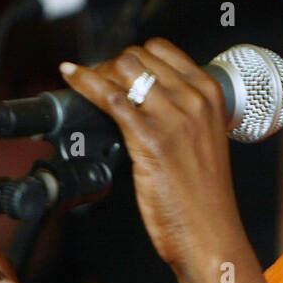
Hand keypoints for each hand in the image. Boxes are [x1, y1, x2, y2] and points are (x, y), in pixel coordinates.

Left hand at [58, 38, 243, 274]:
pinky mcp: (150, 138)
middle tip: (99, 86)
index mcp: (211, 94)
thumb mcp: (204, 140)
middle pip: (138, 56)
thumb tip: (144, 97)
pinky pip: (110, 97)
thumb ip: (183, 113)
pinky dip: (85, 83)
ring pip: (123, 69)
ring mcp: (173, 118)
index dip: (134, 58)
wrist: (209, 233)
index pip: (162, 50)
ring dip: (97, 73)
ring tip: (85, 87)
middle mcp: (194, 100)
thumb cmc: (205, 195)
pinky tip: (71, 78)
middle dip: (112, 65)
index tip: (119, 72)